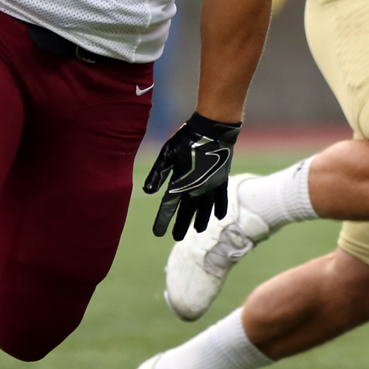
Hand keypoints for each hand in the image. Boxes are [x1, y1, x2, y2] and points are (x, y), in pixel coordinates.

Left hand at [142, 113, 241, 239]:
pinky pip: (221, 199)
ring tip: (197, 230)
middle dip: (181, 225)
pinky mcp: (221, 180)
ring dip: (200, 220)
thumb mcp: (167, 154)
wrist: (213, 131)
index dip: (162, 220)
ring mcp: (211, 186)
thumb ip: (158, 174)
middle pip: (187, 212)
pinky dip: (219, 208)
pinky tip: (218, 216)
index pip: (169, 207)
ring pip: (205, 209)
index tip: (157, 233)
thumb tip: (147, 192)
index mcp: (180, 183)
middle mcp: (196, 189)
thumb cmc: (187, 139)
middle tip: (176, 237)